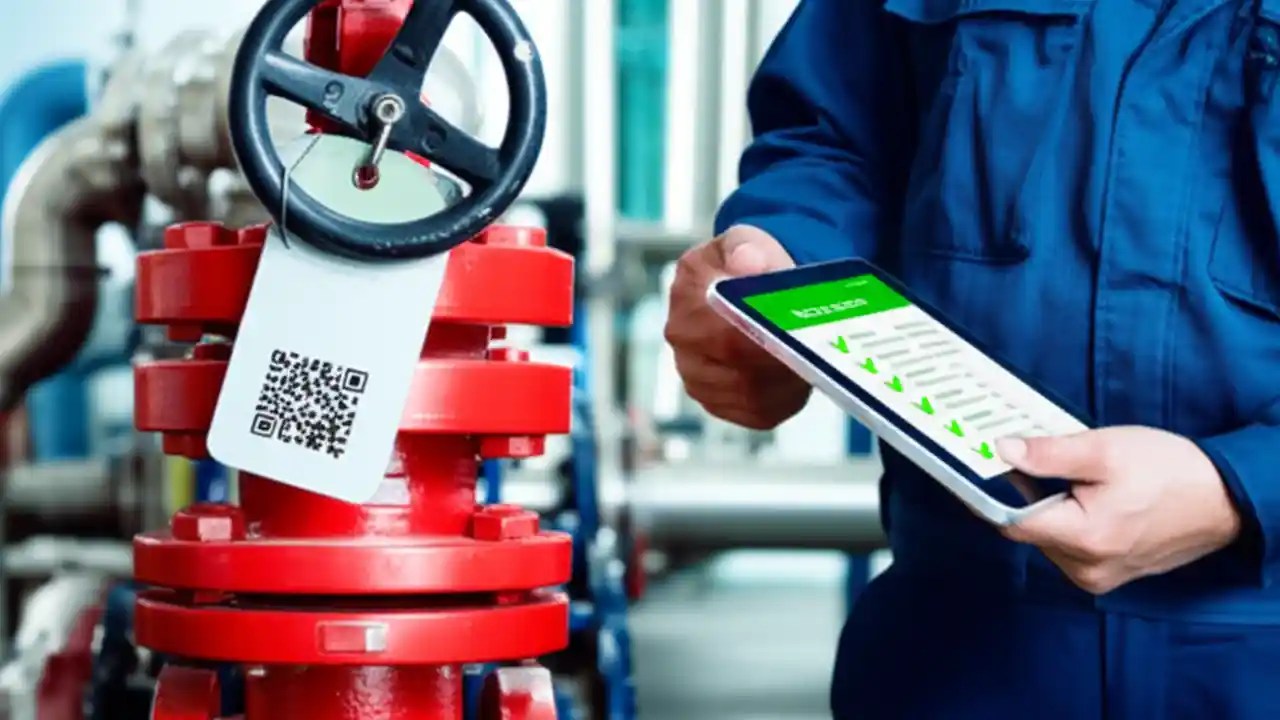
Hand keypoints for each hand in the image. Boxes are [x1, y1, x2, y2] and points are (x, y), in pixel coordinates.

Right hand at [664, 225, 810, 429]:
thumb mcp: (748, 240)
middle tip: (816, 353)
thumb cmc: (748, 261)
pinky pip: (755, 412)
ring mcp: (696, 376)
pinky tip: (798, 380)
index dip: (763, 338)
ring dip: (786, 383)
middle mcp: (682, 339)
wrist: (745, 282)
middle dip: (781, 363)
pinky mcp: (718, 403)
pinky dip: (783, 400)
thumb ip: (749, 248)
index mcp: (687, 294)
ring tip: (811, 363)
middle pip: (739, 368)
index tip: (795, 334)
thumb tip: (749, 265)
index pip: (725, 330)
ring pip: (749, 395)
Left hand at [997, 427, 1242, 593]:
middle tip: (1045, 463)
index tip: (981, 469)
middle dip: (1030, 496)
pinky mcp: (1107, 575)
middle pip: (1029, 529)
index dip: (991, 492)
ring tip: (1080, 482)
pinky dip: (1070, 522)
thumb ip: (1049, 454)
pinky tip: (1091, 500)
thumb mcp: (1106, 450)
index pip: (1011, 521)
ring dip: (1051, 509)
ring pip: (1048, 538)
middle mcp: (1086, 568)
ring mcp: (1098, 576)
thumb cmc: (1172, 473)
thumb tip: (1002, 450)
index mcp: (1083, 538)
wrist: (1225, 500)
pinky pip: (1070, 547)